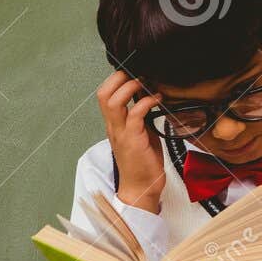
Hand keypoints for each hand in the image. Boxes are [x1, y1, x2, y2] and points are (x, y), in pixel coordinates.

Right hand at [97, 70, 166, 213]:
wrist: (142, 187)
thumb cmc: (144, 161)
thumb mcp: (142, 133)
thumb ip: (142, 116)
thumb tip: (150, 97)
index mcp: (114, 124)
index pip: (104, 95)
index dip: (115, 80)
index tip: (133, 73)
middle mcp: (113, 126)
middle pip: (103, 94)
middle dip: (119, 78)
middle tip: (138, 73)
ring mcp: (121, 133)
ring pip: (113, 102)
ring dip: (130, 88)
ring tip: (145, 84)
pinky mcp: (133, 140)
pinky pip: (135, 115)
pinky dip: (146, 102)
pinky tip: (158, 99)